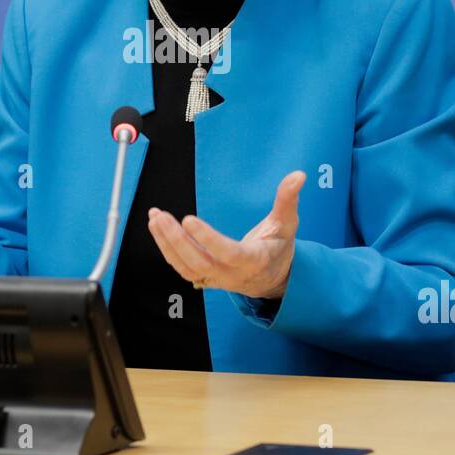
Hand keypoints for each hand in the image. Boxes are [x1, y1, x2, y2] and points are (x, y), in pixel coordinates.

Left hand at [147, 170, 305, 299]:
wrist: (272, 278)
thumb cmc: (279, 248)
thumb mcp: (287, 223)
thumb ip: (288, 199)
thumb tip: (298, 175)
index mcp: (254, 260)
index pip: (229, 253)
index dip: (208, 239)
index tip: (189, 219)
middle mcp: (232, 274)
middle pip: (199, 262)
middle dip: (177, 240)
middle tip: (162, 217)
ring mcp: (216, 279)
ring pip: (186, 267)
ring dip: (167, 244)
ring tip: (156, 218)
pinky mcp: (204, 278)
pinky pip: (182, 267)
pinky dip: (167, 249)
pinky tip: (158, 229)